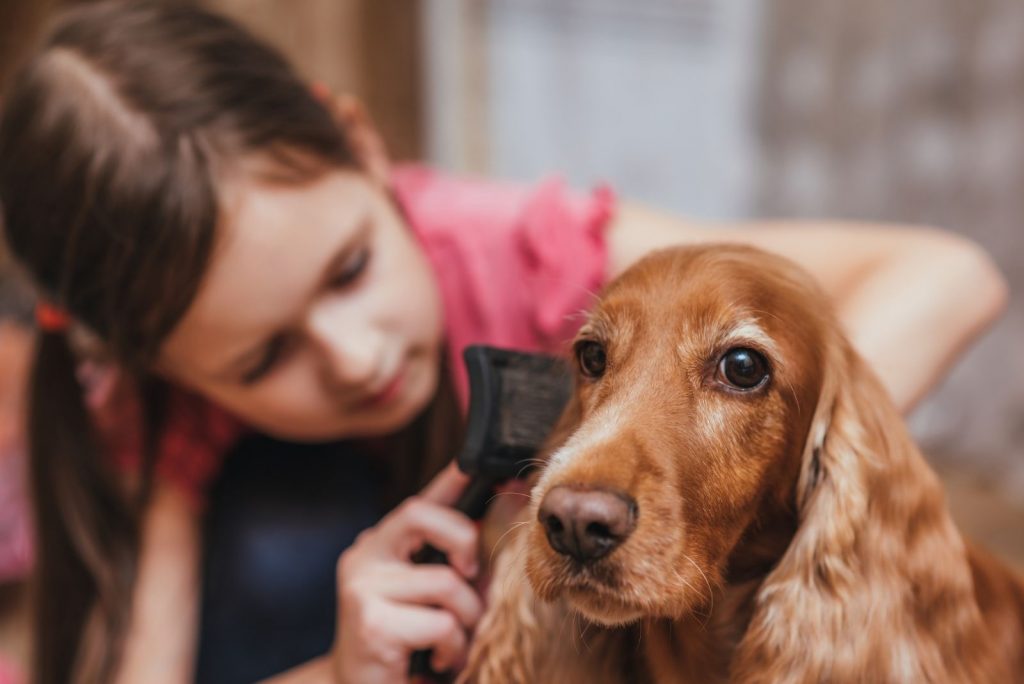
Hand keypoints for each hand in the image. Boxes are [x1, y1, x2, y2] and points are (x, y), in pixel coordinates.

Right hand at [331, 463, 481, 682]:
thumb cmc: (403, 644)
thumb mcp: (429, 596)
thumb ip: (452, 563)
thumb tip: (494, 529)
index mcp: (380, 545)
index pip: (419, 500)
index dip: (450, 478)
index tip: (476, 461)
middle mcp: (364, 557)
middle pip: (422, 515)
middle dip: (464, 541)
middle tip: (470, 576)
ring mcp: (363, 588)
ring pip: (447, 583)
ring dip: (467, 619)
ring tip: (451, 641)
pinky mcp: (372, 624)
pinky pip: (442, 624)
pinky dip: (453, 647)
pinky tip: (435, 659)